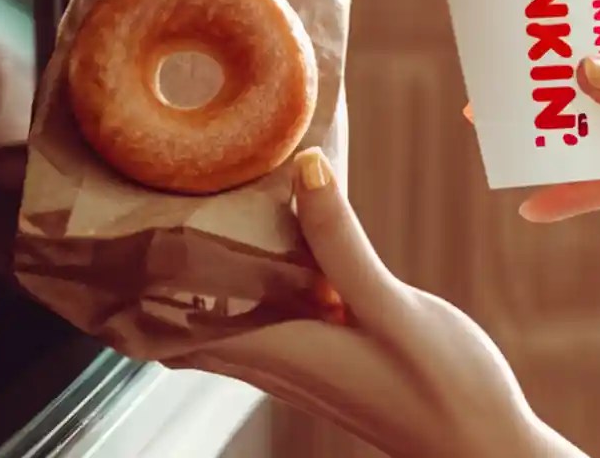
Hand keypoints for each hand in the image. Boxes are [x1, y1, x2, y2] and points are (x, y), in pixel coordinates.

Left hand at [167, 149, 584, 457]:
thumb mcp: (394, 310)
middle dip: (160, 272)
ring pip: (229, 320)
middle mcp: (281, 365)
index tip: (113, 229)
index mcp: (282, 351)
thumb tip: (302, 170)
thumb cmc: (448, 390)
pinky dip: (257, 285)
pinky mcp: (332, 365)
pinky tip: (282, 249)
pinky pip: (271, 322)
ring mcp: (306, 369)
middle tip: (152, 204)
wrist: (486, 449)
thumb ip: (343, 245)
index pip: (171, 324)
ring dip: (208, 275)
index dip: (131, 284)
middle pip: (188, 321)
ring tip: (203, 211)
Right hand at [471, 0, 599, 246]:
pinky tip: (535, 206)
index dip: (571, 12)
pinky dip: (573, 192)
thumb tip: (580, 71)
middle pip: (591, 74)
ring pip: (591, 129)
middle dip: (544, 80)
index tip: (523, 11)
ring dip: (549, 135)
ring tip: (496, 139)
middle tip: (491, 83)